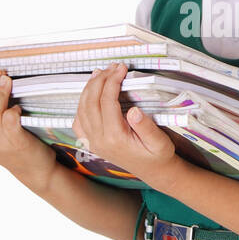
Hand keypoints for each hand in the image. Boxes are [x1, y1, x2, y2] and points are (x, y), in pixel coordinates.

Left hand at [72, 62, 178, 185]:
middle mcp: (99, 140)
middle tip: (112, 67)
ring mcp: (92, 142)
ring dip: (89, 88)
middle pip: (91, 102)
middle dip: (100, 80)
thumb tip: (133, 110)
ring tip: (100, 73)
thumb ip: (146, 127)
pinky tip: (90, 93)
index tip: (122, 68)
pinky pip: (78, 121)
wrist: (153, 172)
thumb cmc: (158, 155)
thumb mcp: (159, 142)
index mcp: (115, 137)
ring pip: (82, 109)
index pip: (107, 101)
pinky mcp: (91, 143)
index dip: (113, 81)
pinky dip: (81, 104)